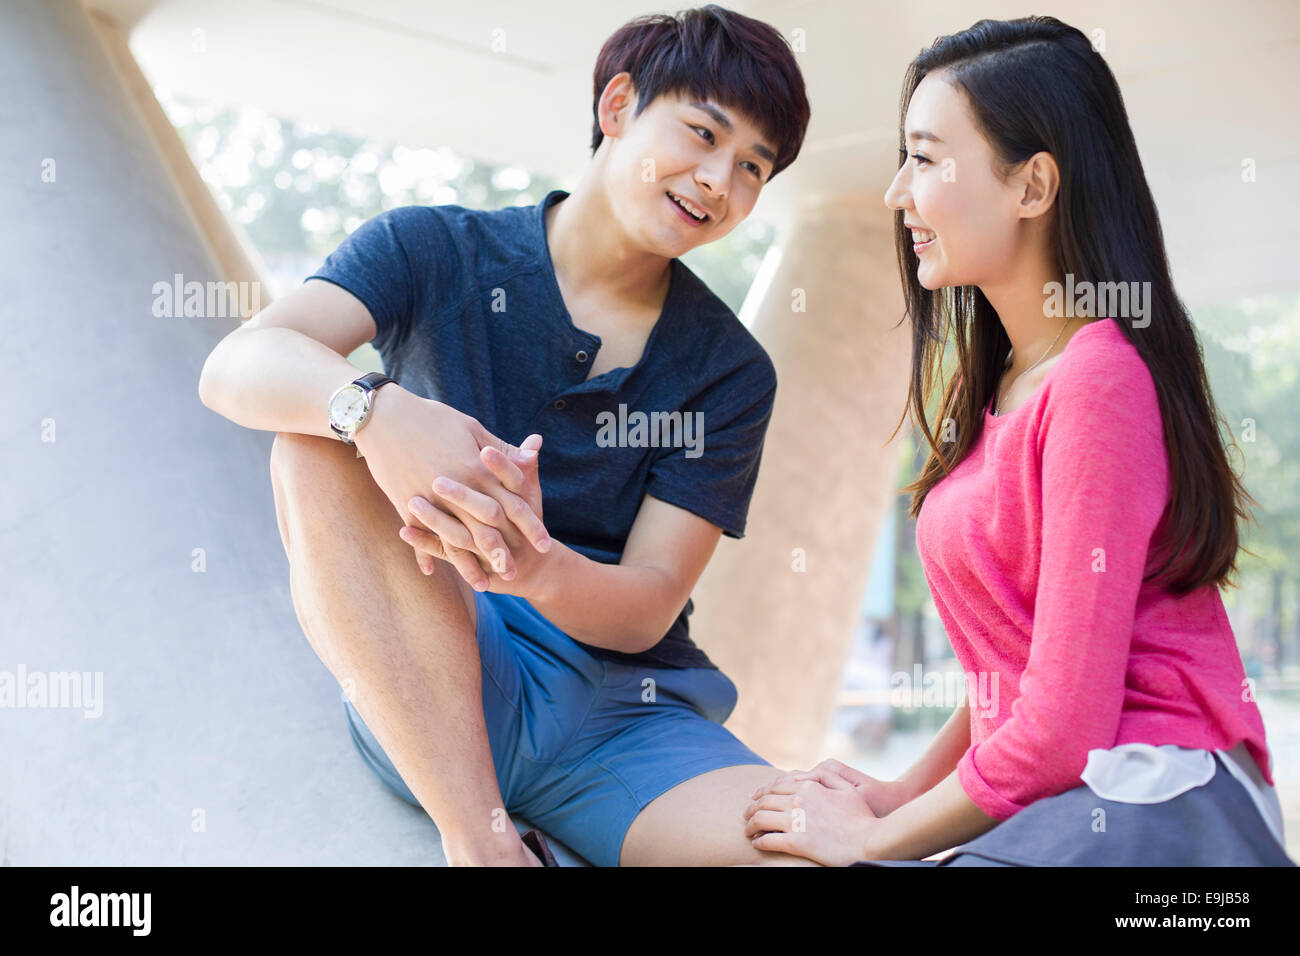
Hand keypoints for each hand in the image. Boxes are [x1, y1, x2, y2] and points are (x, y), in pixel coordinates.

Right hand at [354, 387, 548, 575]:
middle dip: (502, 553)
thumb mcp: (472, 429)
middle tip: (515, 573)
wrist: (383, 415)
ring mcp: (430, 499)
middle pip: (487, 528)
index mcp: (478, 467)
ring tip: (484, 585)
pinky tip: (432, 572)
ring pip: (456, 540)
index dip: (530, 525)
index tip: (544, 545)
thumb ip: (503, 449)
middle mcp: (457, 488)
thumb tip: (534, 453)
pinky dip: (426, 554)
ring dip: (470, 565)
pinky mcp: (405, 504)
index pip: (513, 503)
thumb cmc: (432, 418)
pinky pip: (421, 535)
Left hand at [743, 771, 883, 866]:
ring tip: (748, 831)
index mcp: (809, 787)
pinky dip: (759, 841)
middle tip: (746, 815)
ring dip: (750, 825)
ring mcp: (796, 822)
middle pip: (764, 801)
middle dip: (751, 808)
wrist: (869, 841)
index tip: (755, 798)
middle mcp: (798, 801)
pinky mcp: (796, 842)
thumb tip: (802, 776)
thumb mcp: (847, 788)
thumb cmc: (861, 816)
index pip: (776, 786)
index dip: (762, 792)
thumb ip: (824, 776)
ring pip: (761, 819)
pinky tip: (757, 844)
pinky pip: (769, 840)